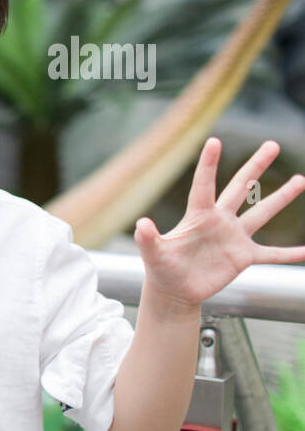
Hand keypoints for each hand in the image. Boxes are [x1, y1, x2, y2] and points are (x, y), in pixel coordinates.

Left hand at [135, 137, 304, 309]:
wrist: (174, 290)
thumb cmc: (161, 269)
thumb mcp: (153, 254)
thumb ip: (148, 239)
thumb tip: (141, 223)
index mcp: (198, 216)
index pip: (204, 186)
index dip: (208, 164)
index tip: (215, 141)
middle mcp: (219, 221)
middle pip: (240, 188)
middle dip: (256, 166)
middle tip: (272, 145)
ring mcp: (234, 237)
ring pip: (262, 213)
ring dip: (282, 197)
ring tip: (300, 179)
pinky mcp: (243, 257)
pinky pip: (271, 254)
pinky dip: (289, 253)